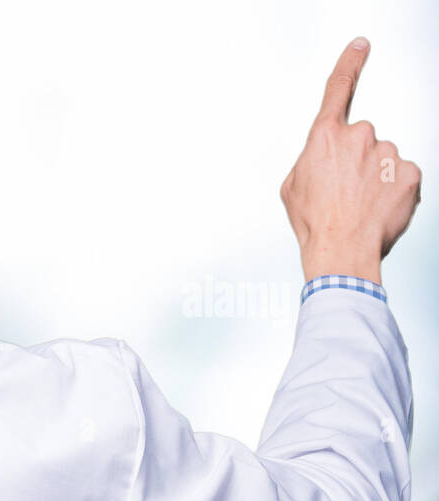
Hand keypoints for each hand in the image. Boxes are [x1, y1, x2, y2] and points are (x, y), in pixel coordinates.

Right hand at [280, 37, 420, 282]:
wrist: (342, 252)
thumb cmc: (315, 224)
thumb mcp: (292, 188)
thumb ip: (309, 160)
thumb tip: (323, 158)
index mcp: (325, 138)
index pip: (338, 89)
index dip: (350, 64)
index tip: (360, 46)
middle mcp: (360, 137)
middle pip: (362, 139)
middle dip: (355, 160)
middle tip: (343, 192)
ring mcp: (388, 154)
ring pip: (384, 159)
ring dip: (375, 178)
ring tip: (359, 205)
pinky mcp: (410, 173)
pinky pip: (402, 176)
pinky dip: (393, 191)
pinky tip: (377, 209)